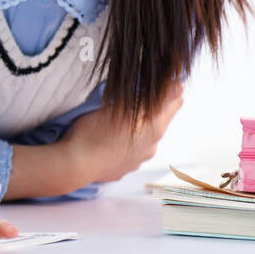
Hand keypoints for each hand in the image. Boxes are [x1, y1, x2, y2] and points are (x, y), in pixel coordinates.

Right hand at [63, 83, 183, 184]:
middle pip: (158, 121)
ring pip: (143, 139)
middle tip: (125, 101)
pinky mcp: (123, 170)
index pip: (176, 102)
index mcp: (154, 128)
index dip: (168, 89)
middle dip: (147, 110)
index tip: (154, 83)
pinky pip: (128, 153)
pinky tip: (106, 142)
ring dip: (134, 130)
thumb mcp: (122, 106)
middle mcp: (152, 147)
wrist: (75, 164)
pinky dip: (122, 145)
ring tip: (112, 124)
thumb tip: (179, 86)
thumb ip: (153, 98)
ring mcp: (137, 161)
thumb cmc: (95, 131)